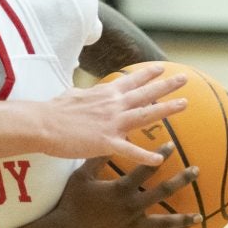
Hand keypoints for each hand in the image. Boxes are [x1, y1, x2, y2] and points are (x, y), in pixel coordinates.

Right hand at [42, 64, 187, 165]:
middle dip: (166, 85)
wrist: (42, 124)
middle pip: (145, 93)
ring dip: (166, 109)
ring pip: (145, 115)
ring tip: (185, 105)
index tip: (161, 68)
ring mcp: (112, 123)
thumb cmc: (53, 110)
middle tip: (184, 79)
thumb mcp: (71, 94)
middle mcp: (113, 105)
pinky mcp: (106, 142)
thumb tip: (84, 91)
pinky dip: (146, 155)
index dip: (147, 74)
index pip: (131, 80)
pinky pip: (130, 150)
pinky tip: (160, 159)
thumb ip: (84, 94)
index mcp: (104, 94)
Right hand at [53, 144, 199, 227]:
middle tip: (196, 171)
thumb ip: (97, 160)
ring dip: (182, 220)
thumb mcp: (81, 176)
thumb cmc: (72, 202)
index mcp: (122, 189)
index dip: (159, 155)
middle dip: (181, 180)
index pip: (145, 168)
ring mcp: (132, 226)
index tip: (172, 145)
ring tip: (199, 217)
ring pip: (163, 224)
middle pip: (163, 192)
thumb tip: (110, 141)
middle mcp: (132, 206)